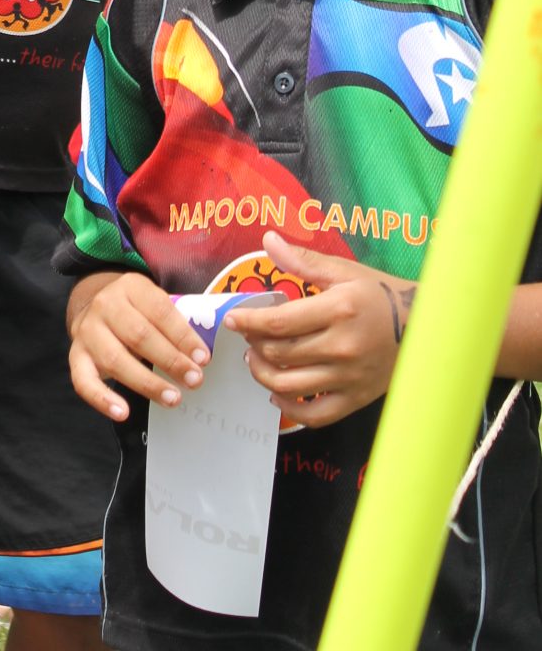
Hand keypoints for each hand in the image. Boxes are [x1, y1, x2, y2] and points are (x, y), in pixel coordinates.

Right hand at [68, 271, 212, 420]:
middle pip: (139, 335)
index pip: (160, 310)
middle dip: (170, 360)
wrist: (94, 306)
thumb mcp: (155, 303)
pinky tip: (122, 412)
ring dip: (147, 383)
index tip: (203, 358)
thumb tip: (205, 351)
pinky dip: (102, 399)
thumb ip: (177, 322)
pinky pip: (84, 381)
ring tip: (172, 398)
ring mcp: (88, 331)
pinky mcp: (76, 355)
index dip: (183, 336)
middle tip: (194, 380)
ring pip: (115, 359)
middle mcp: (105, 305)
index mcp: (131, 287)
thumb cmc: (136, 311)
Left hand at [225, 231, 414, 426]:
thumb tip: (267, 240)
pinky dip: (289, 408)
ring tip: (255, 361)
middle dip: (254, 345)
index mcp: (337, 310)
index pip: (280, 322)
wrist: (423, 329)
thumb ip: (302, 260)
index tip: (232, 319)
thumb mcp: (343, 271)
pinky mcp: (356, 399)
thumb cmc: (379, 295)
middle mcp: (342, 347)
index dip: (249, 321)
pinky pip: (315, 414)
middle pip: (280, 354)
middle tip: (247, 337)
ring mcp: (349, 377)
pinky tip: (278, 394)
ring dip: (263, 374)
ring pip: (290, 385)